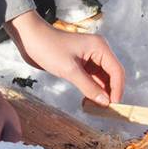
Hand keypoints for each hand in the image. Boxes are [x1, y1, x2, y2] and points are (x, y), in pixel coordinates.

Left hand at [5, 10, 124, 105]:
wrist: (29, 38)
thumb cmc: (48, 48)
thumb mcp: (69, 70)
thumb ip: (88, 87)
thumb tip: (105, 102)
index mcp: (99, 47)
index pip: (116, 71)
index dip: (117, 89)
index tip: (114, 106)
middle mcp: (98, 51)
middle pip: (112, 75)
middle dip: (110, 92)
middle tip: (105, 110)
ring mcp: (89, 57)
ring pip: (102, 79)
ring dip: (100, 93)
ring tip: (95, 108)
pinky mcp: (80, 64)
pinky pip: (91, 79)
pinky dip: (91, 90)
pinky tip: (88, 101)